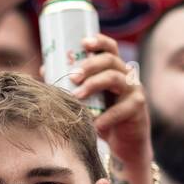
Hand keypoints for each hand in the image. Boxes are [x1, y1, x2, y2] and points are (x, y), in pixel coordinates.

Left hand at [72, 34, 150, 165]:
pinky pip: (122, 109)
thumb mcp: (87, 98)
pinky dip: (107, 117)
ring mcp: (134, 90)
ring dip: (94, 85)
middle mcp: (126, 75)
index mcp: (114, 68)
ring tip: (77, 96)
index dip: (99, 41)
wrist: (125, 143)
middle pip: (110, 60)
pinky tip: (95, 123)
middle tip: (72, 76)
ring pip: (116, 78)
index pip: (109, 47)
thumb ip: (71, 84)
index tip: (83, 43)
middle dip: (90, 65)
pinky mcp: (138, 108)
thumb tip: (45, 70)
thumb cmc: (102, 116)